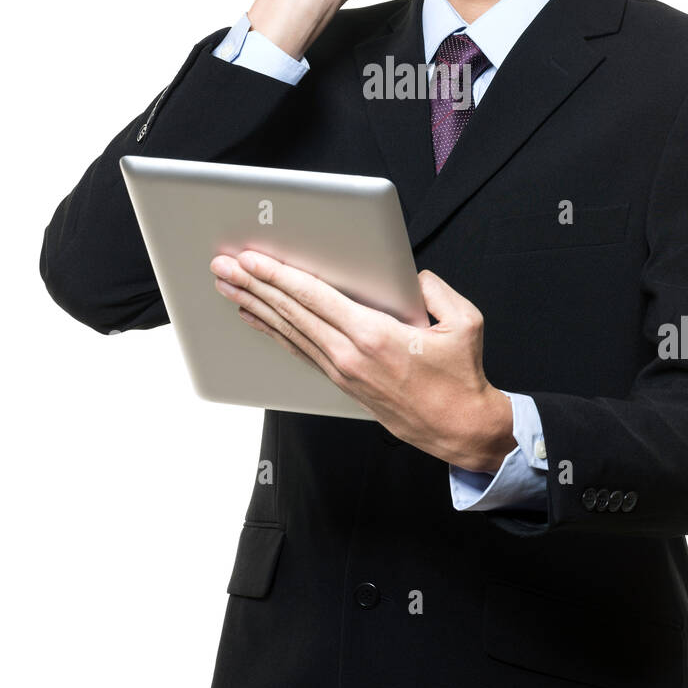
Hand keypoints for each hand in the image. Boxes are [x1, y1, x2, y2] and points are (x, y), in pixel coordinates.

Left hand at [209, 250, 514, 471]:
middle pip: (291, 313)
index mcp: (375, 335)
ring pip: (289, 332)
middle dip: (254, 286)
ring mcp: (341, 371)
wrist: (457, 428)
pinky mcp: (341, 382)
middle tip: (223, 267)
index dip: (280, 276)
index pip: (315, 297)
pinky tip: (256, 318)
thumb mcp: (464, 322)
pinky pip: (299, 351)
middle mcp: (349, 354)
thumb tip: (409, 274)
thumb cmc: (460, 377)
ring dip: (256, 306)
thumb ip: (435, 289)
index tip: (252, 259)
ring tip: (228, 287)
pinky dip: (274, 331)